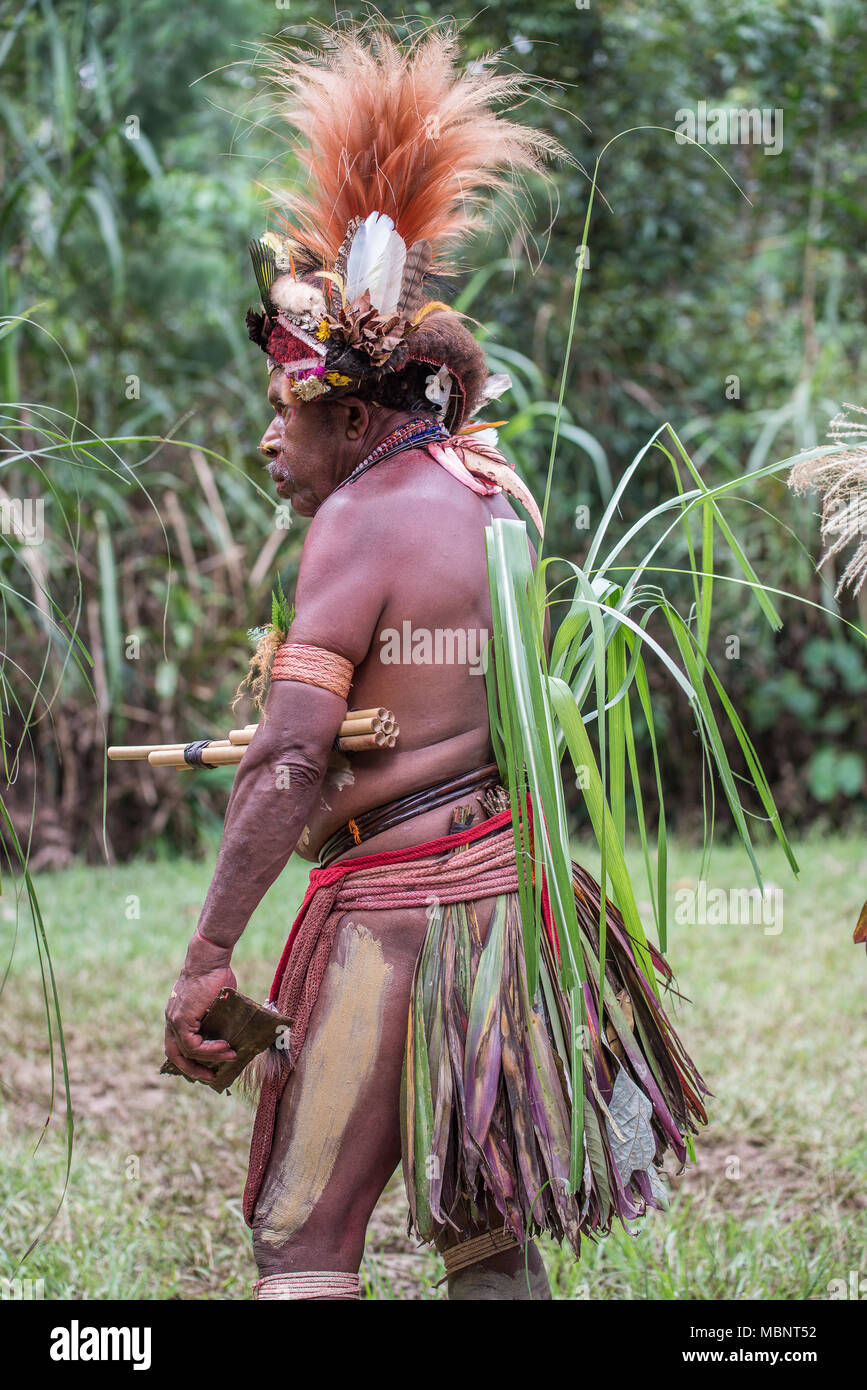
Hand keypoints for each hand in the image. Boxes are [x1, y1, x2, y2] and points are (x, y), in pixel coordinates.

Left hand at [164, 935, 237, 1081]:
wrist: (210, 959)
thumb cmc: (217, 976)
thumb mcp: (217, 1004)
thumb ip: (217, 1020)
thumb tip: (231, 1035)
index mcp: (177, 1017)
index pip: (176, 1046)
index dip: (189, 1060)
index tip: (206, 1067)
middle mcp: (171, 1021)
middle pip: (174, 1056)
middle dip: (192, 1070)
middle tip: (211, 1077)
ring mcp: (174, 1020)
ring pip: (185, 1053)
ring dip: (209, 1060)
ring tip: (230, 1056)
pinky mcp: (181, 1019)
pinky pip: (192, 1045)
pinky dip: (209, 1051)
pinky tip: (225, 1048)